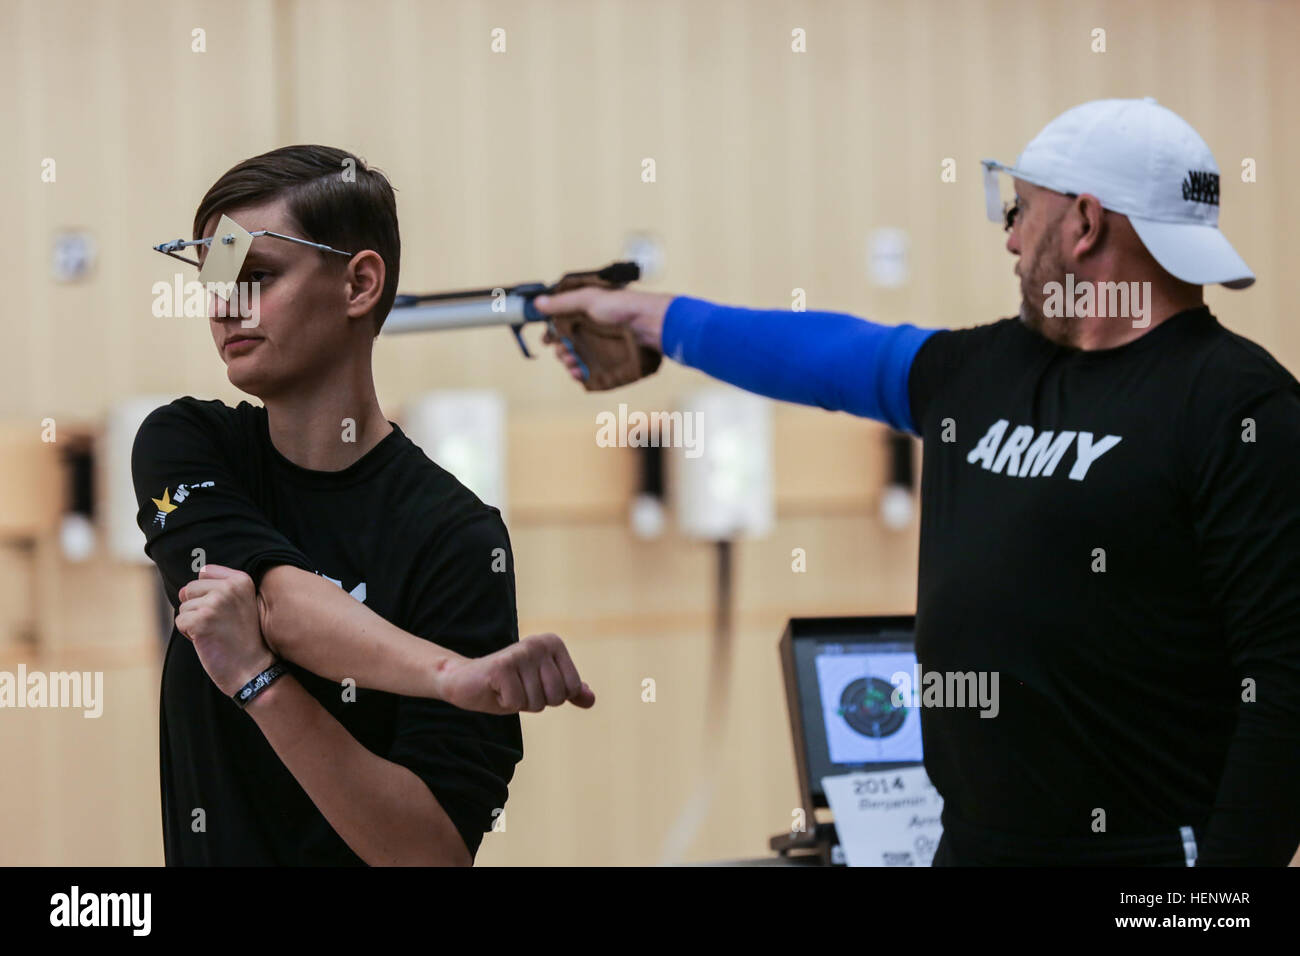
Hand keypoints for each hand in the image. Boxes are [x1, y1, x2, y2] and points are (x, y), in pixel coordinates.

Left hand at [177, 565, 274, 696]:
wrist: (253, 668)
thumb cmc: (244, 638)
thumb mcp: (240, 604)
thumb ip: (216, 589)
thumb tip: (182, 590)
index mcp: (241, 580)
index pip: (205, 572)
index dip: (208, 593)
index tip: (225, 610)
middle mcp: (229, 587)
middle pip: (191, 589)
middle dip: (198, 608)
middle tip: (220, 624)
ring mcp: (215, 603)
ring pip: (184, 607)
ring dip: (194, 622)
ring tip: (216, 633)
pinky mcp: (200, 620)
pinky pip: (180, 621)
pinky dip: (189, 634)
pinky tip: (208, 641)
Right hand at [433, 633, 595, 714]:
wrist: (466, 681)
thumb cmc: (508, 685)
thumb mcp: (542, 687)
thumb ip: (568, 691)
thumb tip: (591, 699)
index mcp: (554, 643)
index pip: (572, 688)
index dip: (551, 696)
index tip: (532, 684)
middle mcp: (539, 643)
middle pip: (556, 696)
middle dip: (535, 701)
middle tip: (517, 687)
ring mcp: (521, 652)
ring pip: (536, 702)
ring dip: (519, 703)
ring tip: (506, 687)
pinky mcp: (502, 666)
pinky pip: (516, 704)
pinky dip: (504, 703)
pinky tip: (496, 689)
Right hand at [534, 288, 673, 381]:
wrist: (650, 324)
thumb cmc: (621, 306)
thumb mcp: (588, 299)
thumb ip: (562, 302)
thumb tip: (537, 302)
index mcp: (584, 315)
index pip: (561, 327)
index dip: (552, 334)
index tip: (546, 341)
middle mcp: (591, 333)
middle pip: (566, 345)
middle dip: (560, 350)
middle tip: (564, 352)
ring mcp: (600, 349)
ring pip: (576, 360)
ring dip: (568, 363)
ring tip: (571, 362)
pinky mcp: (608, 364)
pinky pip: (589, 373)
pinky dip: (580, 374)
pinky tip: (578, 373)